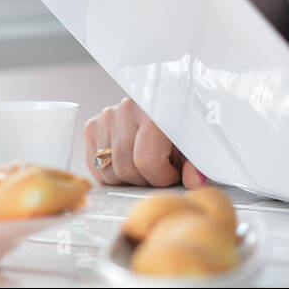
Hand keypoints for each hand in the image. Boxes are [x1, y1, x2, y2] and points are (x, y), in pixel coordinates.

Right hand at [83, 97, 206, 187]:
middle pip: (126, 168)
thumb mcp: (193, 143)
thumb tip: (195, 182)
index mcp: (156, 110)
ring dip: (129, 179)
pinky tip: (129, 163)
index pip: (146, 159)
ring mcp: (107, 117)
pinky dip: (112, 174)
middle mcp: (127, 110)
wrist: (164, 105)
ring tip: (146, 167)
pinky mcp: (93, 126)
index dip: (162, 177)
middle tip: (161, 172)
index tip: (172, 175)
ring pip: (109, 171)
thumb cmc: (180, 127)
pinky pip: (96, 167)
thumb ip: (195, 164)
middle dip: (146, 179)